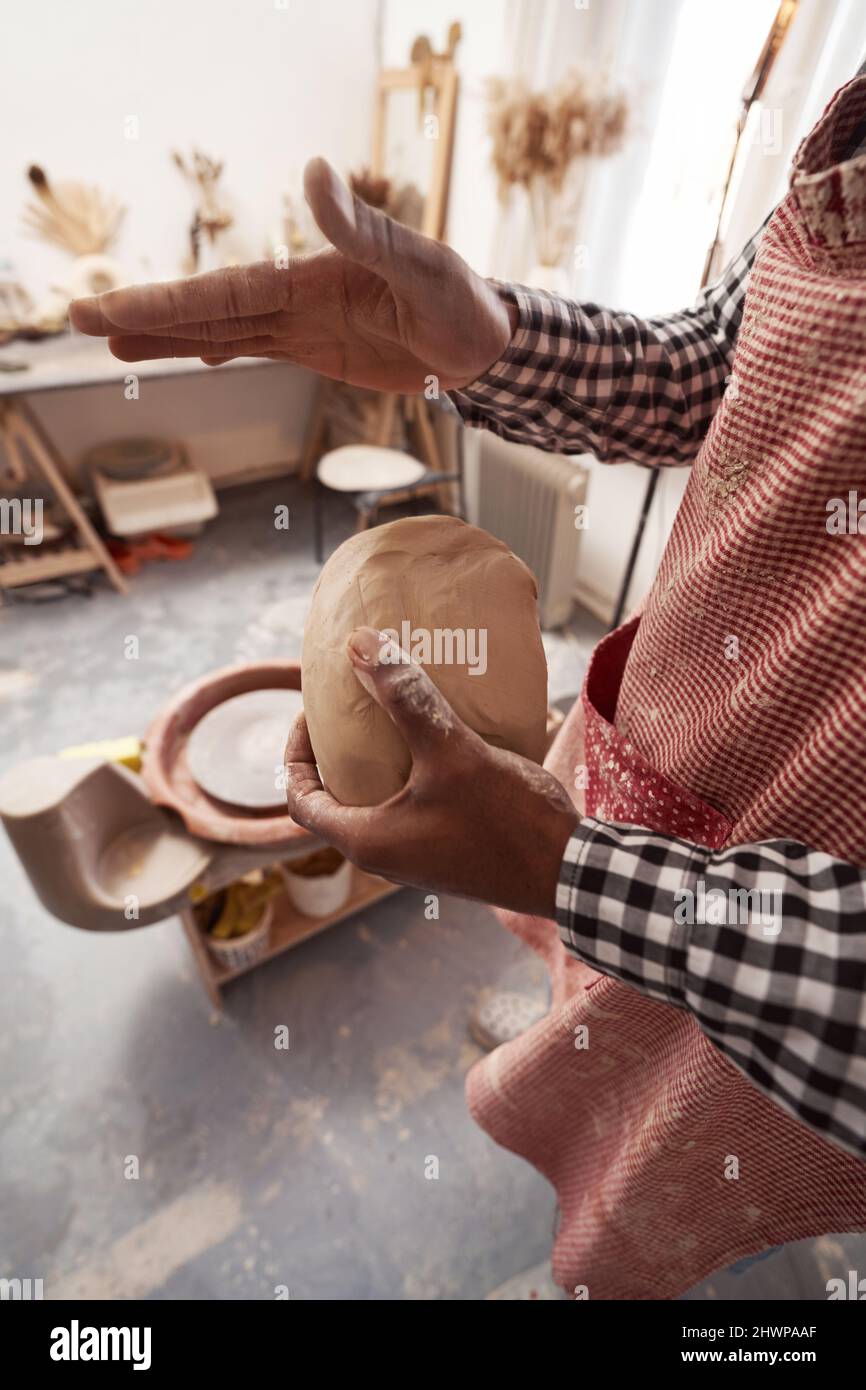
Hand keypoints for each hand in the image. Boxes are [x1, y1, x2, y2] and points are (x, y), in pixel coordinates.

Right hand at [69, 158, 514, 392]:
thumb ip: (366, 231)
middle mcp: (296, 296)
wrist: (489, 347)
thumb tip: (313, 173)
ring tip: (109, 340)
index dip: (167, 303)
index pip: (225, 294)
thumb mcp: (423, 269)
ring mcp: (303, 323)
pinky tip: (180, 352)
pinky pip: (252, 348)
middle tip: (80, 322)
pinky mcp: (316, 349)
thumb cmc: (466, 305)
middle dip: (146, 316)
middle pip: (208, 311)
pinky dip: (212, 349)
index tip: (112, 308)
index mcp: (311, 276)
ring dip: (167, 335)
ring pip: (220, 331)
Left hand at [284, 628, 577, 918]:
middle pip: (337, 797)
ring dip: (380, 761)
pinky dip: (413, 774)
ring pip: (378, 803)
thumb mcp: (451, 751)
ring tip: (398, 715)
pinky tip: (441, 741)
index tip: (314, 712)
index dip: (295, 751)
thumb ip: (405, 698)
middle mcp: (384, 855)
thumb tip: (360, 645)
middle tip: (357, 705)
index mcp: (366, 840)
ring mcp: (418, 857)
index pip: (299, 797)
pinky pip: (412, 808)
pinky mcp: (448, 852)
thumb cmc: (505, 819)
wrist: (568, 872)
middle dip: (340, 750)